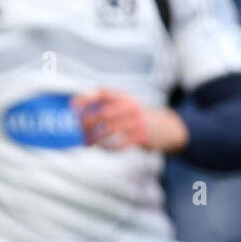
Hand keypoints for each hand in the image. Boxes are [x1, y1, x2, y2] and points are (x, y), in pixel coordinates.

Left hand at [72, 89, 188, 153]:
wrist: (169, 127)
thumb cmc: (139, 117)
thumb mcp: (127, 105)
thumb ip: (108, 105)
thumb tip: (80, 113)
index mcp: (124, 97)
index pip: (102, 93)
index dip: (85, 98)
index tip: (72, 106)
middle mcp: (130, 107)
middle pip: (102, 113)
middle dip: (86, 122)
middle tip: (75, 130)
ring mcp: (136, 122)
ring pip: (109, 130)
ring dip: (94, 138)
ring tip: (85, 142)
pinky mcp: (141, 136)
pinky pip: (120, 143)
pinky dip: (107, 147)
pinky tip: (101, 148)